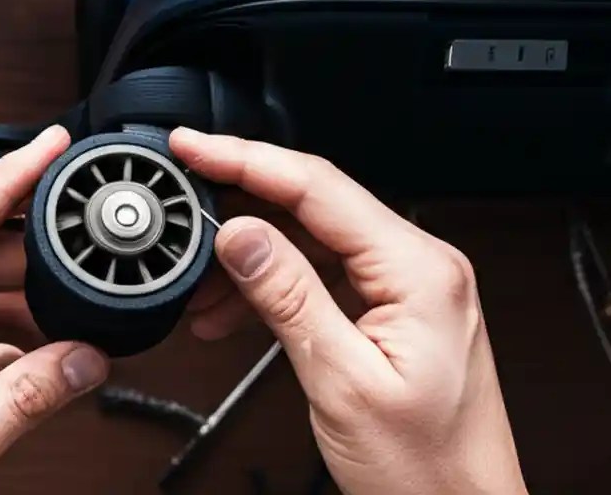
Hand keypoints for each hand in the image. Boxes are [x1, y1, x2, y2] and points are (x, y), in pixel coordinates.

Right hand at [170, 129, 527, 494]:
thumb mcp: (343, 383)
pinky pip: (325, 274)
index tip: (194, 148)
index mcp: (418, 270)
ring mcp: (409, 287)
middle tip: (183, 201)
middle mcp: (420, 266)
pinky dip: (275, 284)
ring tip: (198, 285)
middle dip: (241, 201)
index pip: (317, 187)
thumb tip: (240, 235)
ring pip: (313, 239)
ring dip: (251, 254)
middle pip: (314, 203)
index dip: (246, 159)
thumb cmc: (428, 469)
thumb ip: (289, 298)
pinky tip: (232, 309)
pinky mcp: (395, 310)